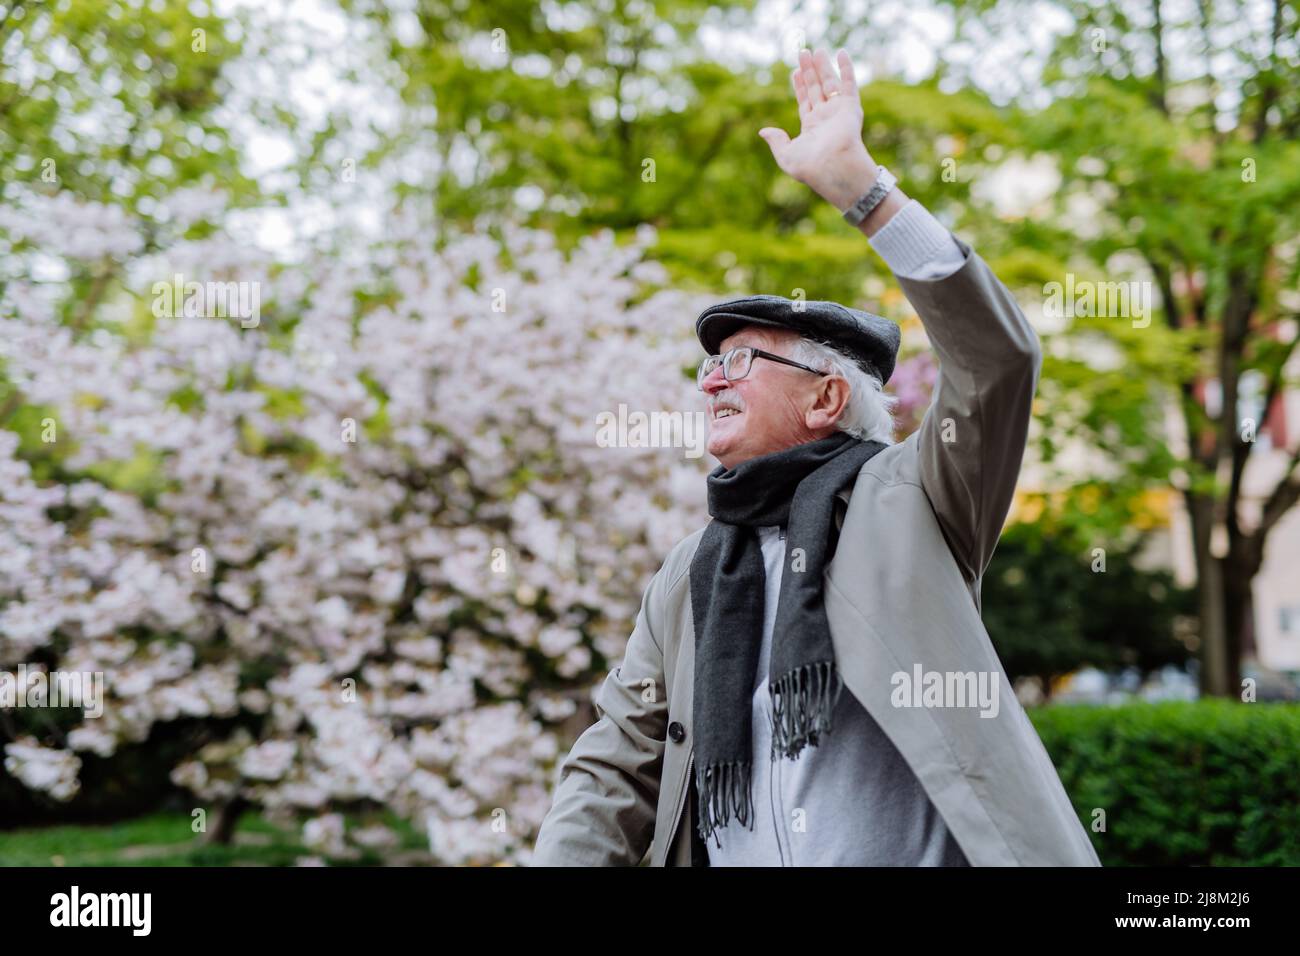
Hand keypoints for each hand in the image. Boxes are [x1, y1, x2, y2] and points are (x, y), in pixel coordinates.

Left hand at [759, 48, 879, 212]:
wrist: (832, 168)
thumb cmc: (809, 167)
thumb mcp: (786, 155)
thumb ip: (776, 141)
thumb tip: (763, 132)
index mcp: (811, 128)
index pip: (805, 101)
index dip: (800, 86)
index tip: (796, 71)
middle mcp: (826, 118)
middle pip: (816, 88)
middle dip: (810, 71)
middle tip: (803, 52)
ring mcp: (838, 112)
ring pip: (830, 83)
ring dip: (823, 66)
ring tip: (816, 50)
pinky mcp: (850, 107)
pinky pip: (849, 84)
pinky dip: (846, 68)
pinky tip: (841, 53)